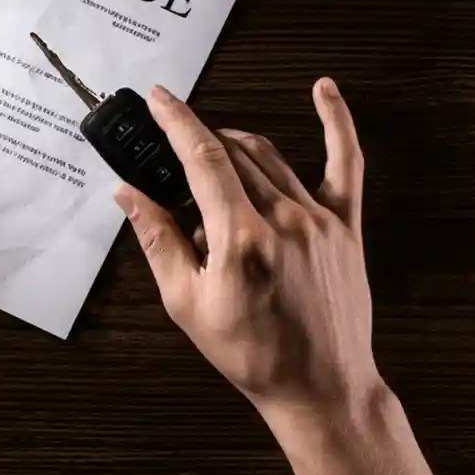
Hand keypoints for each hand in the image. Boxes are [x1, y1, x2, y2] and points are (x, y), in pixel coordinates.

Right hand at [114, 79, 378, 419]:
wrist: (320, 385)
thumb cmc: (252, 353)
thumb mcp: (186, 302)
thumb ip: (157, 240)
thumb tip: (128, 195)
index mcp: (241, 240)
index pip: (203, 159)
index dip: (177, 121)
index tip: (160, 98)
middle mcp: (284, 221)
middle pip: (232, 155)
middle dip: (196, 144)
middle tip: (170, 150)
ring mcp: (320, 220)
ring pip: (269, 158)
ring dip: (234, 147)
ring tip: (209, 162)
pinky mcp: (346, 226)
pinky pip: (344, 163)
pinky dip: (335, 122)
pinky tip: (324, 89)